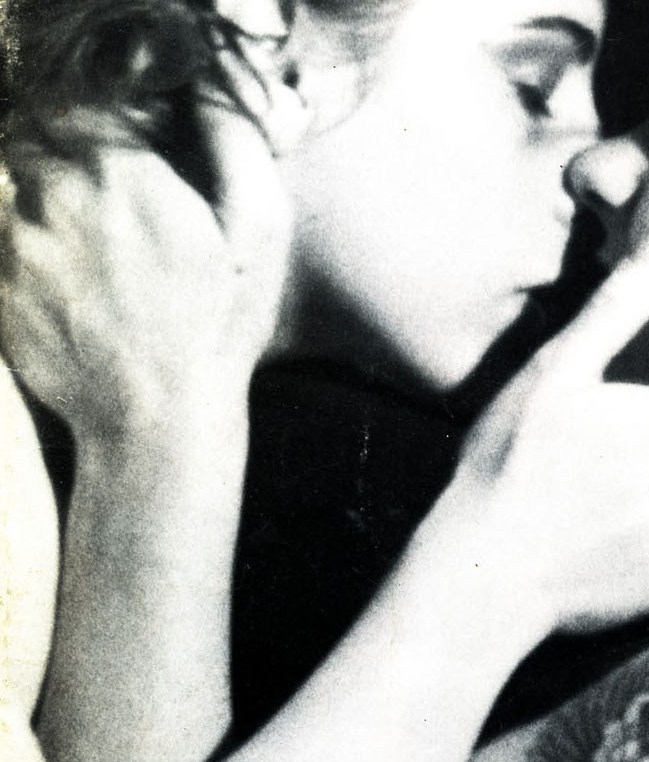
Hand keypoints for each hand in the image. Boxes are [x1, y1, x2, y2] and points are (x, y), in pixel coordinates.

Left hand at [0, 64, 291, 442]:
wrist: (157, 418)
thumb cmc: (219, 326)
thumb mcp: (260, 232)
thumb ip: (235, 145)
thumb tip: (211, 92)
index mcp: (121, 174)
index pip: (84, 102)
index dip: (107, 117)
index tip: (133, 146)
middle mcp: (55, 197)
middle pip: (38, 139)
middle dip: (70, 157)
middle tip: (115, 200)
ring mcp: (16, 246)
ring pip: (15, 190)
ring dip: (46, 202)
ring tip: (96, 249)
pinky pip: (2, 245)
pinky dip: (28, 251)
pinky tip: (76, 286)